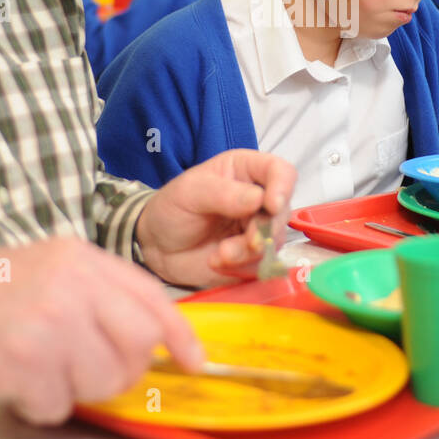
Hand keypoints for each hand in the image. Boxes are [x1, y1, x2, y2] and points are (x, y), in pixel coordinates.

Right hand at [0, 238, 202, 424]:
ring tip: (38, 367)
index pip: (150, 297)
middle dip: (121, 368)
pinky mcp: (25, 358)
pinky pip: (57, 402)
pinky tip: (13, 378)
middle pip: (136, 343)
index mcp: (80, 258)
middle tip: (86, 369)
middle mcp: (71, 284)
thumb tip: (146, 333)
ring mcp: (50, 320)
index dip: (178, 333)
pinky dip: (37, 402)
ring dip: (72, 387)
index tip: (192, 358)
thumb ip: (95, 293)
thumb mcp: (45, 268)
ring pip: (102, 378)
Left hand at [135, 149, 296, 286]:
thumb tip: (259, 198)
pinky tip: (218, 262)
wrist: (156, 247)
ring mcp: (258, 229)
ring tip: (221, 254)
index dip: (282, 186)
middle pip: (282, 211)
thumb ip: (222, 193)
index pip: (280, 171)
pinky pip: (262, 264)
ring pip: (275, 241)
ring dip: (250, 252)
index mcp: (246, 171)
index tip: (272, 205)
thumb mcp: (190, 192)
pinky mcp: (253, 257)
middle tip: (247, 242)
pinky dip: (243, 267)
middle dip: (265, 230)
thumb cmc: (172, 208)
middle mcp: (259, 198)